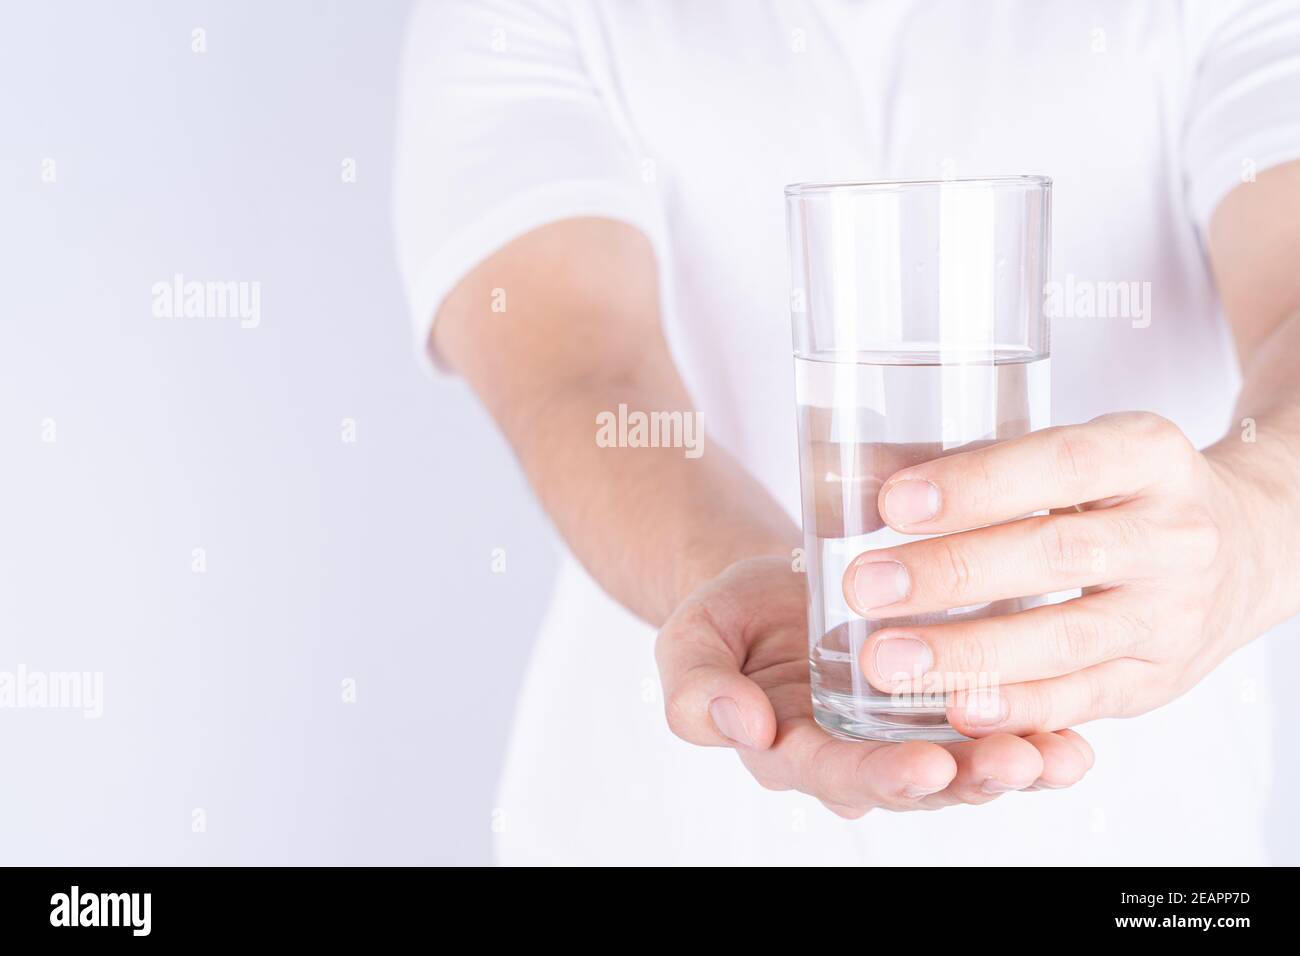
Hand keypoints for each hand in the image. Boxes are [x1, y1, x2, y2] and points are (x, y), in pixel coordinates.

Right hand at [655, 556, 1093, 815]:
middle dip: (969, 778)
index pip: (836, 775)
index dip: (881, 777)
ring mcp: (906, 735)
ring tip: (1059, 756)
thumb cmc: (729, 619)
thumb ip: (697, 691)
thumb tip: (739, 722)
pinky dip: (1037, 734)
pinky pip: (993, 728)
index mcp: (793, 751)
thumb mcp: (691, 642)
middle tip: (1014, 761)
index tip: (923, 766)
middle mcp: (858, 757)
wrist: (770, 587)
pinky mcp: (944, 705)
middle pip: (919, 783)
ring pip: (966, 766)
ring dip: (1016, 765)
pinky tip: (1076, 737)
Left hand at [845, 411, 1256, 736]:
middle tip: (864, 586)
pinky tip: (955, 709)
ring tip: (886, 659)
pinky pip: (1083, 698)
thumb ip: (973, 463)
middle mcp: (1173, 534)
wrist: (1243, 548)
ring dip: (968, 652)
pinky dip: (1017, 707)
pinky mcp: (1158, 678)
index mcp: (1147, 453)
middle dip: (951, 573)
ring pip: (1066, 638)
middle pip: (1056, 555)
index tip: (892, 503)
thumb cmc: (1120, 494)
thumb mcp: (1072, 454)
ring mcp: (1172, 613)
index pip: (1061, 464)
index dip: (976, 485)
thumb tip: (850, 473)